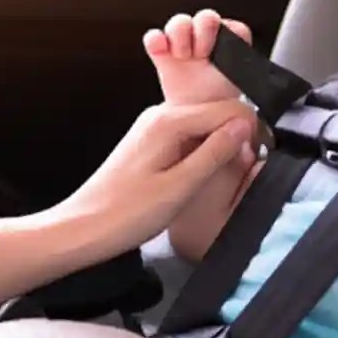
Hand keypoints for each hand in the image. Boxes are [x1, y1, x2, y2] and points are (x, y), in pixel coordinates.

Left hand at [55, 99, 257, 252]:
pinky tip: (198, 178)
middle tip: (240, 172)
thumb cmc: (126, 214)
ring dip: (220, 147)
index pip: (230, 108)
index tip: (256, 160)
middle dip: (237, 137)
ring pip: (205, 125)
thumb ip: (215, 153)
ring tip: (218, 179)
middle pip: (217, 113)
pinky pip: (189, 137)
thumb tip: (245, 125)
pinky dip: (202, 153)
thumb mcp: (180, 187)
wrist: (81, 229)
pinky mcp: (151, 142)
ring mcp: (154, 128)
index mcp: (169, 121)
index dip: (251, 132)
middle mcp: (160, 116)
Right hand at [144, 9, 251, 105]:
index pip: (232, 26)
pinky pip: (154, 37)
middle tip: (201, 54)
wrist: (197, 112)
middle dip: (203, 34)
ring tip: (183, 57)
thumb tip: (250, 67)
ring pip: (180, 22)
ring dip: (181, 37)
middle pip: (206, 17)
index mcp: (229, 39)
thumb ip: (243, 67)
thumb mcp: (237, 81)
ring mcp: (183, 40)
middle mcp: (206, 35)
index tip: (221, 55)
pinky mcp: (162, 50)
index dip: (226, 38)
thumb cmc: (219, 96)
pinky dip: (155, 41)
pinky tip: (161, 50)